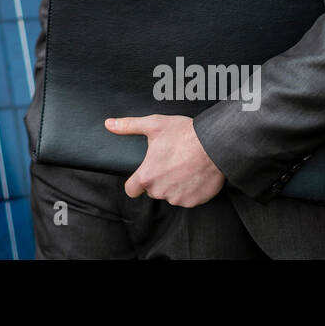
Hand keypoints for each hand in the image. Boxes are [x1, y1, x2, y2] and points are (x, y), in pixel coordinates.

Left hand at [104, 114, 225, 207]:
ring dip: (173, 185)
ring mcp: (178, 198)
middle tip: (168, 163)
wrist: (215, 145)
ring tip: (183, 166)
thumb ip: (129, 126)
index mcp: (147, 176)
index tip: (142, 175)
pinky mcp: (194, 201)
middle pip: (152, 191)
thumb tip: (109, 124)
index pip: (131, 190)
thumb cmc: (184, 134)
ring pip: (170, 194)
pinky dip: (189, 189)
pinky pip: (187, 198)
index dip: (134, 183)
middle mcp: (161, 191)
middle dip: (157, 179)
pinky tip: (193, 174)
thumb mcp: (154, 125)